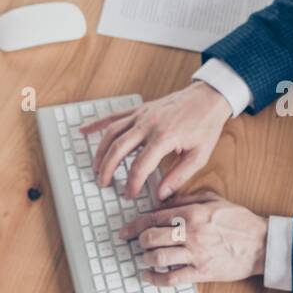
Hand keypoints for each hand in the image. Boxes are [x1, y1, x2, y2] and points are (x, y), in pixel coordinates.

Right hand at [79, 81, 231, 200]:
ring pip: (111, 133)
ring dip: (100, 151)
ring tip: (95, 168)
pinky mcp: (139, 109)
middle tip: (103, 184)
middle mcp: (148, 124)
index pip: (140, 166)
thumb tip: (162, 195)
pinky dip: (96, 123)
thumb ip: (179, 177)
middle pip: (118, 149)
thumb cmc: (206, 126)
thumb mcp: (199, 156)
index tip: (129, 194)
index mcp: (164, 138)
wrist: (208, 97)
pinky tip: (83, 131)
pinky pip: (113, 115)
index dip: (132, 183)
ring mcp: (141, 114)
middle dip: (107, 169)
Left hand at [118, 190, 266, 286]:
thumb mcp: (214, 199)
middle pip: (151, 238)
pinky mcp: (202, 272)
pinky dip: (156, 279)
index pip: (154, 218)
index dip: (134, 225)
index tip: (125, 231)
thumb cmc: (239, 221)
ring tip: (145, 259)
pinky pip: (172, 279)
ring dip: (146, 259)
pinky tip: (151, 276)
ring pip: (158, 258)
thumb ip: (188, 198)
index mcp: (192, 213)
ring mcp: (196, 254)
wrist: (261, 244)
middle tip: (136, 245)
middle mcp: (191, 233)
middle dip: (139, 242)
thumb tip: (164, 202)